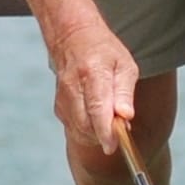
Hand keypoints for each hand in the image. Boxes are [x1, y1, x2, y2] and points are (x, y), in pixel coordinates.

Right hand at [49, 21, 137, 155]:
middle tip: (121, 130)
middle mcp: (73, 87)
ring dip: (96, 134)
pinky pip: (73, 127)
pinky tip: (98, 120)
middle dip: (104, 135)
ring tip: (111, 122)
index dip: (105, 131)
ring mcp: (62, 97)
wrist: (73, 37)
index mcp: (92, 73)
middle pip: (85, 124)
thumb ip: (124, 92)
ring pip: (77, 129)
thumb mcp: (125, 66)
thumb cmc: (105, 52)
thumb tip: (126, 117)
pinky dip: (87, 131)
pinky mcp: (58, 105)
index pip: (97, 109)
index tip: (113, 147)